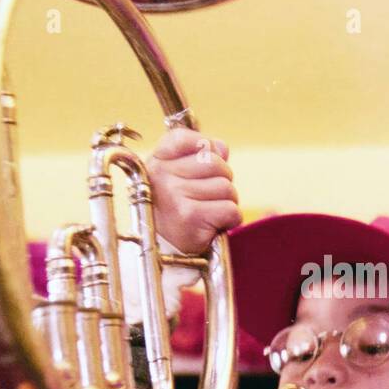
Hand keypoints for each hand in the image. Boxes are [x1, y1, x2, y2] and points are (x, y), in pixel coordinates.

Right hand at [148, 128, 241, 254]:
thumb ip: (200, 155)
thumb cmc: (176, 210)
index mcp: (157, 161)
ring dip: (227, 202)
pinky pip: (230, 209)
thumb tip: (222, 147)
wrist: (164, 250)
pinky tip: (215, 224)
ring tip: (210, 212)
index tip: (202, 165)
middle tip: (209, 197)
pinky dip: (231, 219)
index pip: (187, 138)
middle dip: (222, 180)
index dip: (204, 147)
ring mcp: (175, 195)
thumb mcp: (178, 177)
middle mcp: (162, 175)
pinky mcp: (190, 216)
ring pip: (226, 187)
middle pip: (216, 163)